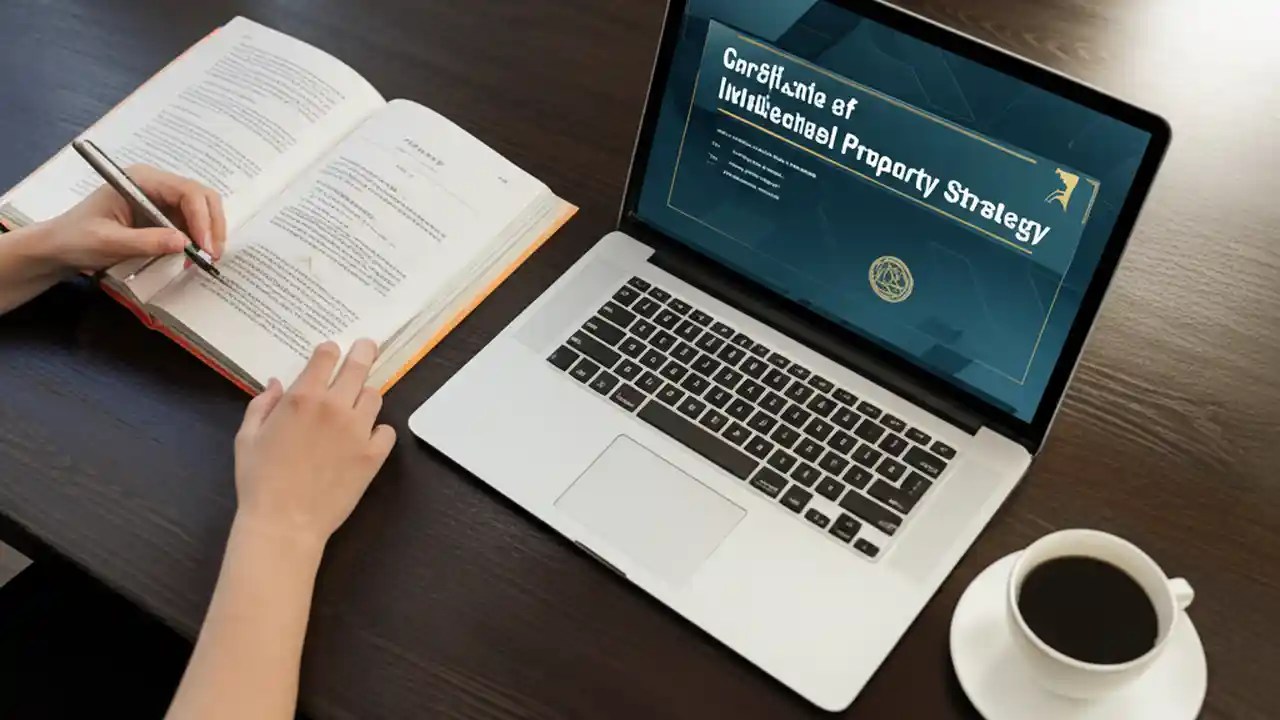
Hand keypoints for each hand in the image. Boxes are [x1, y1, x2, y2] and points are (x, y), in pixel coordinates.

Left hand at [40, 164, 225, 271]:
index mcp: (140, 180)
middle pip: (200, 197)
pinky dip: (199, 239)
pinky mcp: (162, 216)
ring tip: (204, 258)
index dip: (201, 218)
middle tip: (213, 255)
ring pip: (201, 210)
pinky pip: (191, 224)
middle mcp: (155, 185)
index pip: (185, 191)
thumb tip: (185, 243)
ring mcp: (160, 200)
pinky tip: (195, 255)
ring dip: (208, 233)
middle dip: (212, 225)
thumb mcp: (110, 242)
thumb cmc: (77, 239)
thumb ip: (147, 241)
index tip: (204, 247)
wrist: (59, 248)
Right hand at [233, 339, 395, 544]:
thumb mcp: (247, 437)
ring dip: (365, 396)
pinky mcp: (374, 455)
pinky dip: (379, 431)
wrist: (285, 522)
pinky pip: (387, 431)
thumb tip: (277, 383)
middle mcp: (335, 407)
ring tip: (358, 403)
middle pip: (359, 367)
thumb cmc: (258, 480)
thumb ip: (262, 405)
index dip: (330, 351)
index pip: (326, 357)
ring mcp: (358, 430)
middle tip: (368, 346)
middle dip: (363, 352)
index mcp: (302, 398)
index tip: (332, 351)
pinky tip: (367, 438)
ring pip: (374, 397)